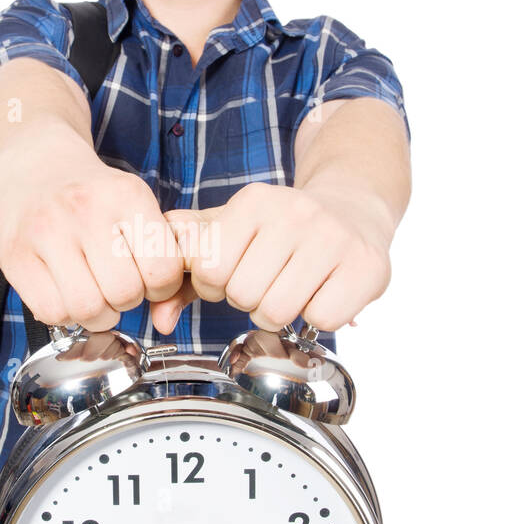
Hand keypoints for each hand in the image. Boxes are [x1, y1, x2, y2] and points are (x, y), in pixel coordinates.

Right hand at [0, 129, 186, 332]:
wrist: (35, 166)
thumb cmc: (92, 195)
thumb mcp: (134, 203)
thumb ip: (157, 246)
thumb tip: (167, 307)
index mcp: (126, 195)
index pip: (162, 270)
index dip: (161, 288)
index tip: (149, 280)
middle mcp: (85, 209)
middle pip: (124, 293)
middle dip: (126, 301)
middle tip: (116, 286)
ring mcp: (46, 232)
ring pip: (87, 308)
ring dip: (96, 314)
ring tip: (93, 294)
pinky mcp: (15, 255)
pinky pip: (51, 311)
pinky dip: (65, 314)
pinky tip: (66, 294)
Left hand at [153, 181, 393, 334]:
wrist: (354, 212)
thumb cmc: (282, 233)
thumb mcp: (231, 236)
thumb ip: (188, 273)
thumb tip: (159, 319)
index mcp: (253, 202)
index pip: (208, 270)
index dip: (217, 285)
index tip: (236, 273)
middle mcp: (294, 213)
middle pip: (243, 295)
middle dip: (250, 300)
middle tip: (270, 281)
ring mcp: (333, 238)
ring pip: (279, 311)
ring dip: (282, 312)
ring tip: (295, 287)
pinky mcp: (365, 266)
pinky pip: (322, 320)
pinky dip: (320, 317)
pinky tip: (324, 292)